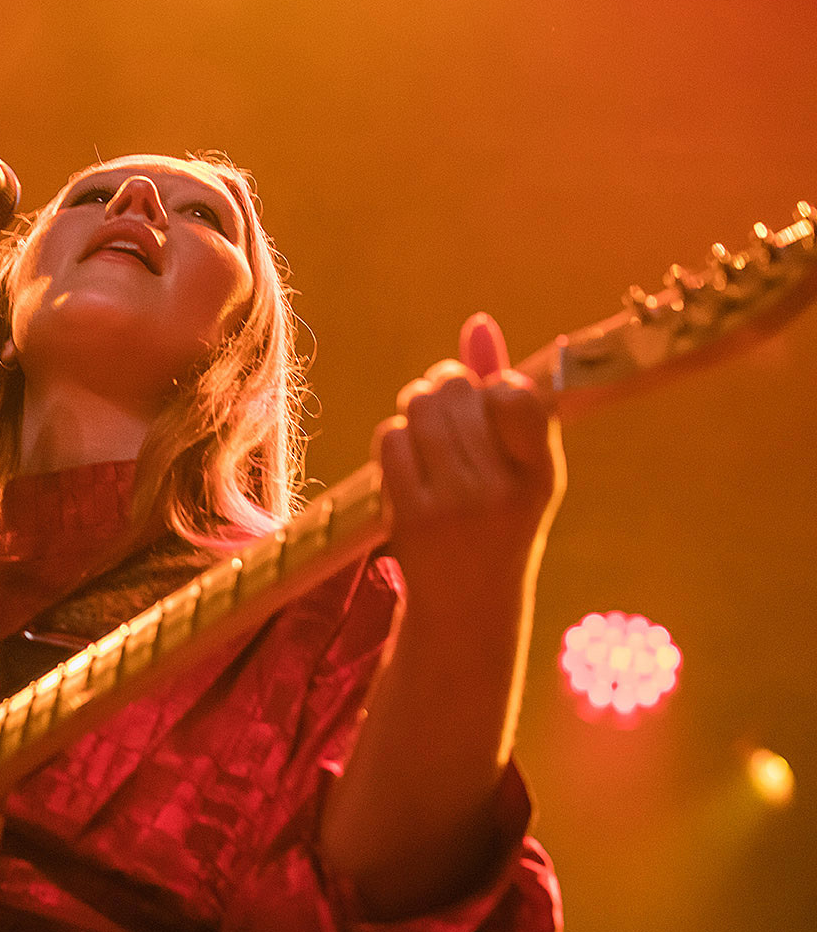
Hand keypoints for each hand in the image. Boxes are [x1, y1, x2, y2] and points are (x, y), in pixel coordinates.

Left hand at [373, 313, 563, 592]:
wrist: (467, 605)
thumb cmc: (497, 523)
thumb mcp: (518, 466)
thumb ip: (504, 396)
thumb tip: (478, 326)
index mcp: (542, 471)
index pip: (516, 393)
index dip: (492, 386)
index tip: (487, 406)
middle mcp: (504, 487)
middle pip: (456, 390)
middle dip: (442, 390)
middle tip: (443, 417)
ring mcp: (457, 503)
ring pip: (419, 408)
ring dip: (414, 412)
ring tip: (425, 437)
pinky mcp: (415, 516)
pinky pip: (390, 439)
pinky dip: (392, 441)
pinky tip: (405, 464)